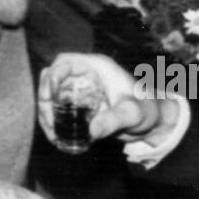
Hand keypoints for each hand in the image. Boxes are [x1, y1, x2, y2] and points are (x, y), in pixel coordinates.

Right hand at [37, 53, 163, 146]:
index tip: (49, 96)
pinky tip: (56, 136)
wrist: (154, 121)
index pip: (65, 62)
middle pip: (52, 78)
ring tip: (51, 132)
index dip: (53, 76)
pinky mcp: (79, 103)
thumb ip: (114, 120)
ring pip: (52, 94)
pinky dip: (54, 119)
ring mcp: (81, 88)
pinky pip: (59, 107)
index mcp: (97, 66)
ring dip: (46, 111)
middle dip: (44, 97)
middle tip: (48, 119)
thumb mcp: (132, 114)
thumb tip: (91, 130)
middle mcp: (85, 74)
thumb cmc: (147, 111)